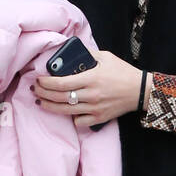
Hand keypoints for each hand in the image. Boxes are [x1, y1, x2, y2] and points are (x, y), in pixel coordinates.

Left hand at [32, 49, 148, 128]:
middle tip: (35, 90)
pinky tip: (66, 111)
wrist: (140, 91)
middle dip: (43, 94)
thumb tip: (70, 54)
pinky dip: (71, 117)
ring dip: (50, 106)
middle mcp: (91, 95)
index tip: (39, 80)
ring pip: (65, 111)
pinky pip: (79, 122)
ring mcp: (94, 108)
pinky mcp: (99, 118)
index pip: (62, 83)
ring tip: (41, 101)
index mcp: (91, 78)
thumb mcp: (105, 57)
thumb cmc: (123, 72)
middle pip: (60, 97)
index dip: (46, 83)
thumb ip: (87, 55)